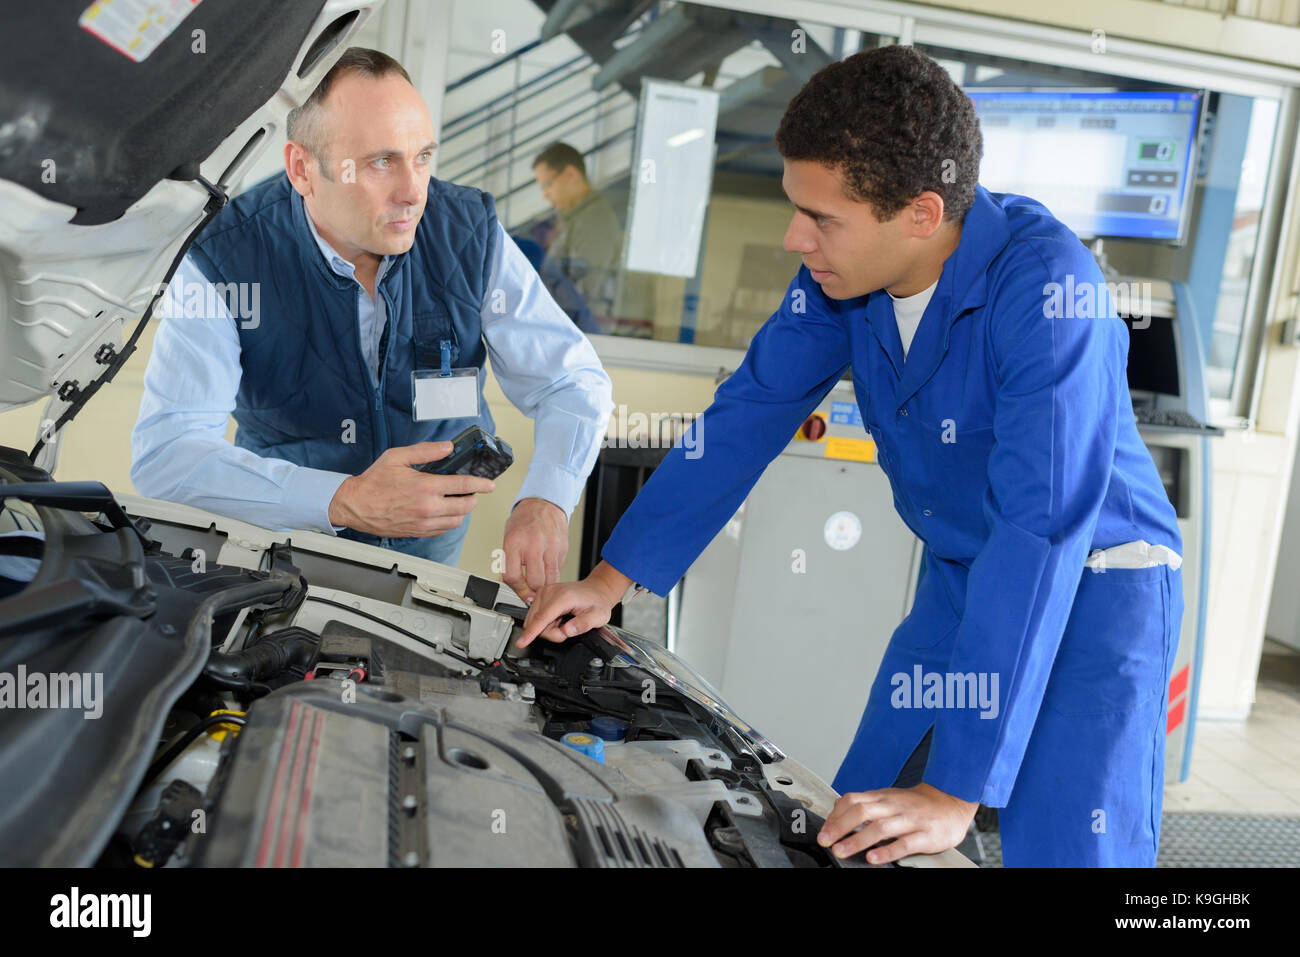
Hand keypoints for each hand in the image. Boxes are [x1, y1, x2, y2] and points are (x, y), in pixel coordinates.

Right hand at [327, 441, 494, 537]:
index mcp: (425, 487)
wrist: (356, 505)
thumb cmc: (374, 482)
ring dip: (462, 511)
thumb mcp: (398, 457)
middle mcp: (428, 507)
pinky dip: (449, 521)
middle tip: (472, 491)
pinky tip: (443, 511)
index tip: (489, 484)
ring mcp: (424, 523)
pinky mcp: (418, 532)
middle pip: (465, 506)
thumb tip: (447, 447)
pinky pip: (443, 529)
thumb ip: (426, 451)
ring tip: (458, 501)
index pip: (464, 485)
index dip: (481, 484)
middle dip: (473, 498)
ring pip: (457, 521)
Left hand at [501, 498, 568, 601]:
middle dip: (532, 590)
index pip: (512, 576)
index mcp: (515, 542)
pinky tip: (547, 568)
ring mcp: (550, 547)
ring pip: (550, 580)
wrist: (544, 504)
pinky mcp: (563, 549)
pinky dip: (553, 574)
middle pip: (535, 582)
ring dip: (545, 586)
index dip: (516, 589)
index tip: (519, 592)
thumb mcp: (509, 538)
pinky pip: (558, 570)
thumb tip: (511, 584)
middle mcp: (533, 545)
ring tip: (540, 582)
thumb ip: (509, 561)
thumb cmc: (524, 520)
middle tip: (531, 590)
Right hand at [515, 561, 630, 647]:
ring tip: (565, 622)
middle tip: (568, 629)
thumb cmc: (596, 602)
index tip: (521, 643)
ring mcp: (543, 593)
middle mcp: (549, 592)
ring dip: (548, 628)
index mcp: (563, 597)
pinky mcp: (540, 596)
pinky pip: (536, 618)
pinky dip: (546, 623)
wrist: (596, 590)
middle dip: (551, 633)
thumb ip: (584, 624)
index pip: (542, 618)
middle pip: (536, 623)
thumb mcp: (599, 616)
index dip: (531, 633)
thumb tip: (567, 630)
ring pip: (534, 621)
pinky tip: (559, 619)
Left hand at [817, 782, 977, 864]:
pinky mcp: (925, 835)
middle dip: (840, 826)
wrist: (951, 802)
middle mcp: (893, 806)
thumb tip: (837, 815)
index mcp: (882, 797)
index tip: (824, 831)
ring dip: (858, 840)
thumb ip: (866, 805)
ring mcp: (910, 820)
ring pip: (880, 827)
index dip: (835, 816)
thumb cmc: (916, 804)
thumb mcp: (889, 798)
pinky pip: (904, 843)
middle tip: (826, 841)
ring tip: (842, 851)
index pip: (853, 800)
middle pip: (862, 811)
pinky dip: (887, 851)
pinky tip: (874, 858)